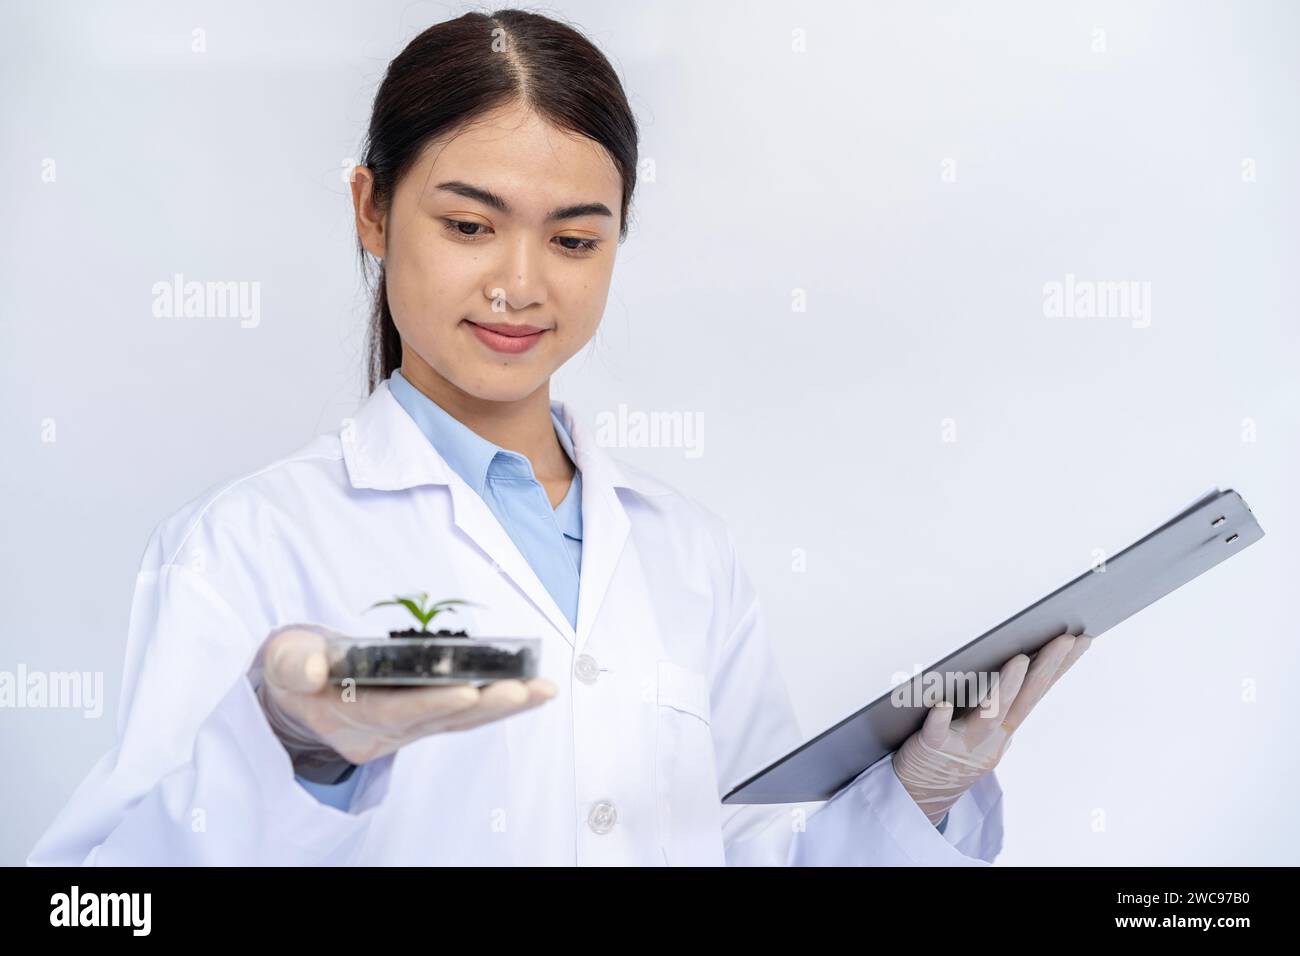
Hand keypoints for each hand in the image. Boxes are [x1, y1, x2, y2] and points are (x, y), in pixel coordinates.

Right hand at [253, 624, 557, 776]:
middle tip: (524, 689)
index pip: (393, 712)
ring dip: (502, 706)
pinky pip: (461, 716)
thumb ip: (294, 662)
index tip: (468, 692)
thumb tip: (312, 669)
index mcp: (344, 716)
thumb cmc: (295, 665)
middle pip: (436, 720)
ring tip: (541, 689)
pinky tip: (529, 690)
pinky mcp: (419, 723)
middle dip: (484, 705)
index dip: (431, 703)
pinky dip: (495, 704)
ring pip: (457, 721)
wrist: (297, 689)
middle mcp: (378, 733)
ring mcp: (402, 732)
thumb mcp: (284, 657)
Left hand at [891, 629, 1092, 824]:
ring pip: (990, 715)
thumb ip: (993, 701)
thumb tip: (1012, 660)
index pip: (1036, 692)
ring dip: (1007, 688)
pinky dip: (941, 719)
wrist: (923, 793)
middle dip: (1046, 667)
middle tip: (1065, 639)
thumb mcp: (980, 728)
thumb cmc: (949, 751)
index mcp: (1003, 727)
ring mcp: (964, 745)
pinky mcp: (933, 749)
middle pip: (1024, 699)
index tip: (1080, 641)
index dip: (1059, 668)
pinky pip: (937, 733)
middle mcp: (990, 737)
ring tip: (1020, 660)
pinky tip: (941, 704)